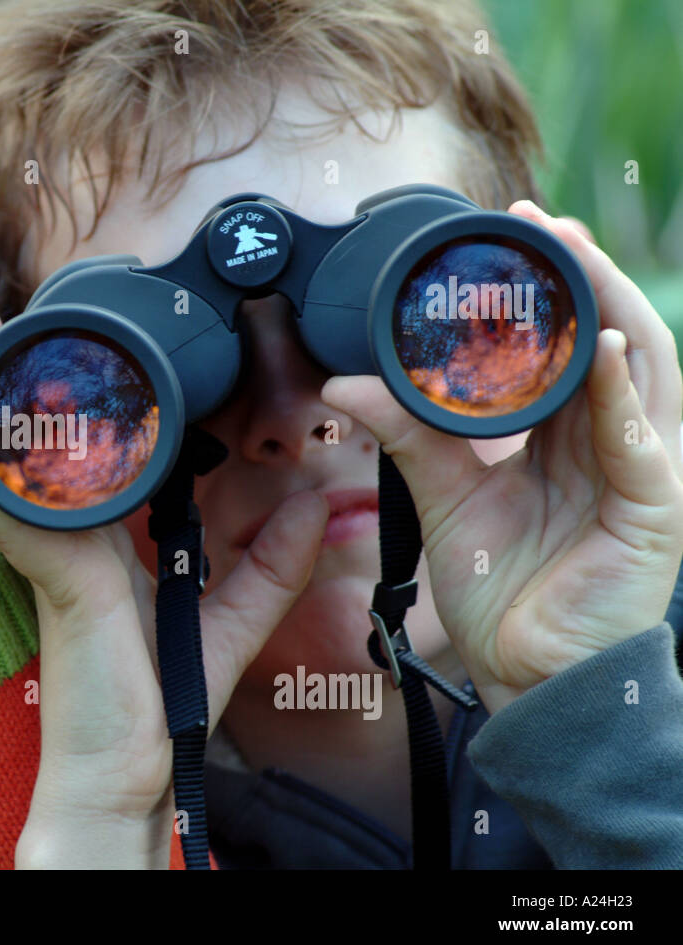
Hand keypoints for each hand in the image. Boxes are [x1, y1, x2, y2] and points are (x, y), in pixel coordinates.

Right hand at [0, 314, 328, 866]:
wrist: (137, 770)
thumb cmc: (165, 702)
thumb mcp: (232, 622)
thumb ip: (271, 567)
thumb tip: (310, 507)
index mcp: (102, 542)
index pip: (78, 455)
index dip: (62, 401)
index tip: (53, 351)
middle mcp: (69, 540)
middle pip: (26, 444)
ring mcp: (53, 558)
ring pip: (4, 465)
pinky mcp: (56, 582)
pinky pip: (9, 518)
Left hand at [322, 200, 682, 713]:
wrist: (526, 670)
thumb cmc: (501, 586)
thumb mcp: (446, 497)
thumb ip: (408, 437)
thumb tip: (344, 383)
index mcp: (570, 433)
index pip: (569, 344)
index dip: (548, 288)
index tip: (505, 236)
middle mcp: (612, 440)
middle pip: (611, 338)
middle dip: (580, 275)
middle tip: (537, 223)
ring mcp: (641, 471)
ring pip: (643, 369)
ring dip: (608, 307)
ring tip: (571, 254)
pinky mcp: (654, 510)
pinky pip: (641, 443)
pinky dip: (623, 394)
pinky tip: (604, 351)